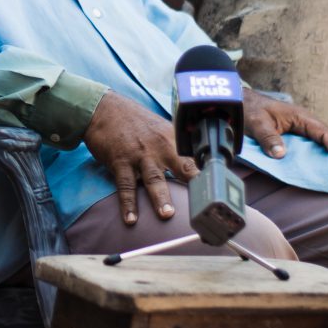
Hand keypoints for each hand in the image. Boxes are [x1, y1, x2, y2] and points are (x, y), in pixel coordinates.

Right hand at [82, 91, 199, 226]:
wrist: (104, 108)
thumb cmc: (135, 121)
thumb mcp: (161, 128)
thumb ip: (179, 147)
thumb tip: (200, 167)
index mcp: (174, 140)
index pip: (197, 161)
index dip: (210, 177)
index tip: (223, 194)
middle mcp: (161, 147)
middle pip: (181, 168)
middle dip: (193, 186)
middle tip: (203, 205)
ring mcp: (140, 154)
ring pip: (153, 178)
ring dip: (160, 197)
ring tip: (167, 214)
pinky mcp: (120, 161)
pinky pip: (125, 185)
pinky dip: (128, 203)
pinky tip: (130, 219)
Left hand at [243, 89, 327, 164]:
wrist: (242, 101)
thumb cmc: (250, 111)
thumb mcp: (256, 124)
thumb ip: (268, 138)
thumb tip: (281, 154)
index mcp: (301, 117)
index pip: (324, 134)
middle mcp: (308, 121)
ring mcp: (307, 126)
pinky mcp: (303, 131)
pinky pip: (325, 141)